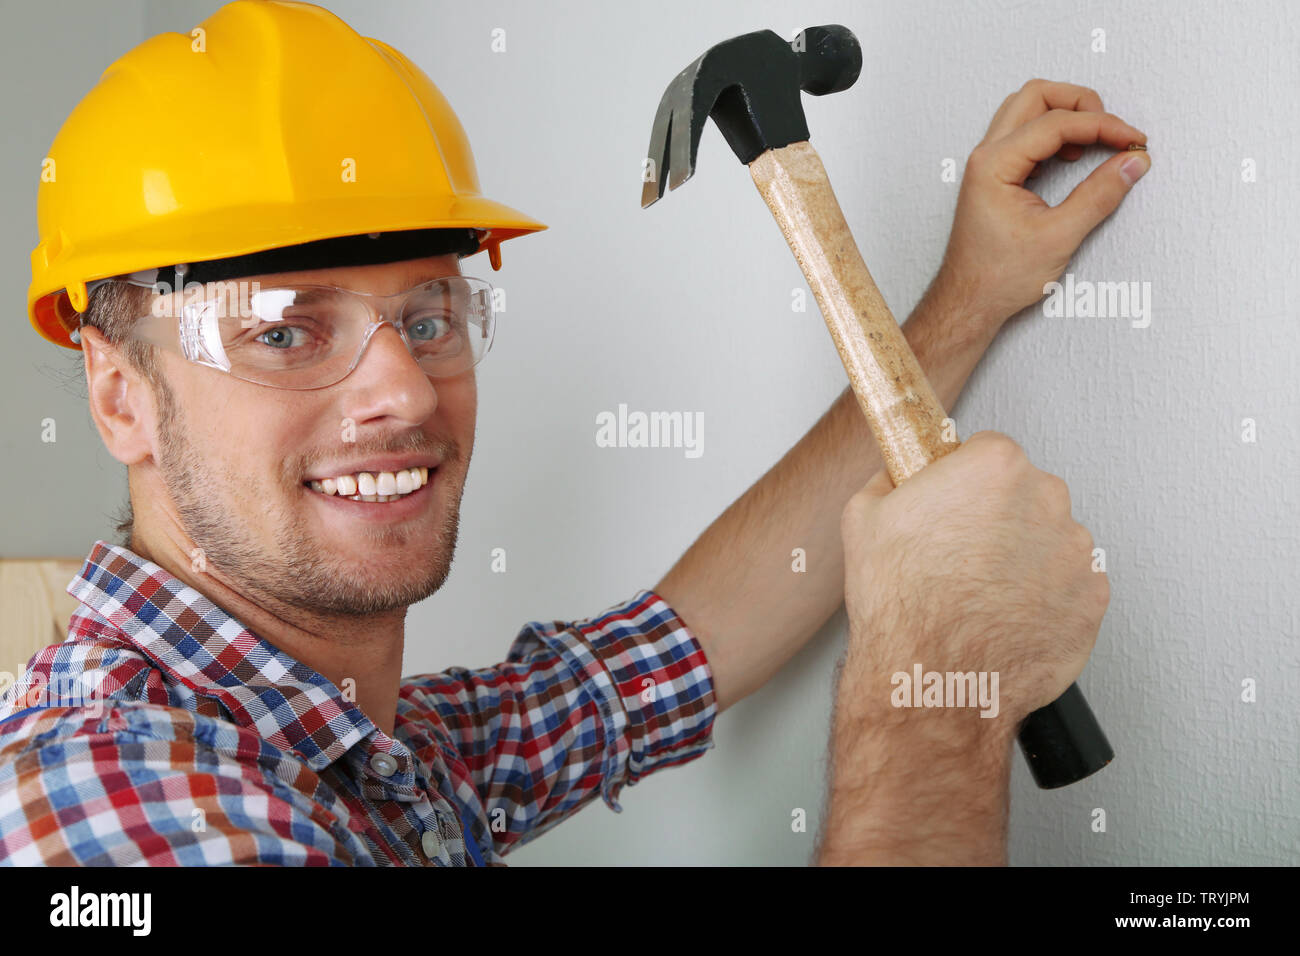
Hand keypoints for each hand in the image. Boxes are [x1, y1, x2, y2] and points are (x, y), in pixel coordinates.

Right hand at [837, 431, 1108, 732]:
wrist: (934, 682)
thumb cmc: (901, 606)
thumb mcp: (864, 518)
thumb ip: (891, 480)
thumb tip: (898, 476)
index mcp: (994, 467)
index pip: (990, 451)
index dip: (966, 481)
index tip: (954, 504)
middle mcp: (1046, 498)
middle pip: (1027, 493)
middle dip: (1000, 517)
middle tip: (961, 556)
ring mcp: (1076, 551)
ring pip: (1050, 540)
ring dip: (1024, 558)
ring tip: (982, 594)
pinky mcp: (1093, 599)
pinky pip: (1070, 586)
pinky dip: (1046, 598)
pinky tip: (1006, 616)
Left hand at [932, 79, 1149, 333]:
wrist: (968, 303)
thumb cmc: (998, 278)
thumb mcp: (1059, 237)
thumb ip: (1099, 195)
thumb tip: (1133, 162)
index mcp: (994, 165)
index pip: (1057, 122)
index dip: (1103, 125)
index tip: (1134, 141)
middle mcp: (985, 156)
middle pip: (1036, 96)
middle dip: (1081, 103)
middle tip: (1112, 130)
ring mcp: (986, 164)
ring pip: (1027, 110)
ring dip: (1066, 115)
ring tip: (1095, 144)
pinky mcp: (993, 176)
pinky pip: (1024, 135)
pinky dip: (1053, 135)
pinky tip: (1073, 158)